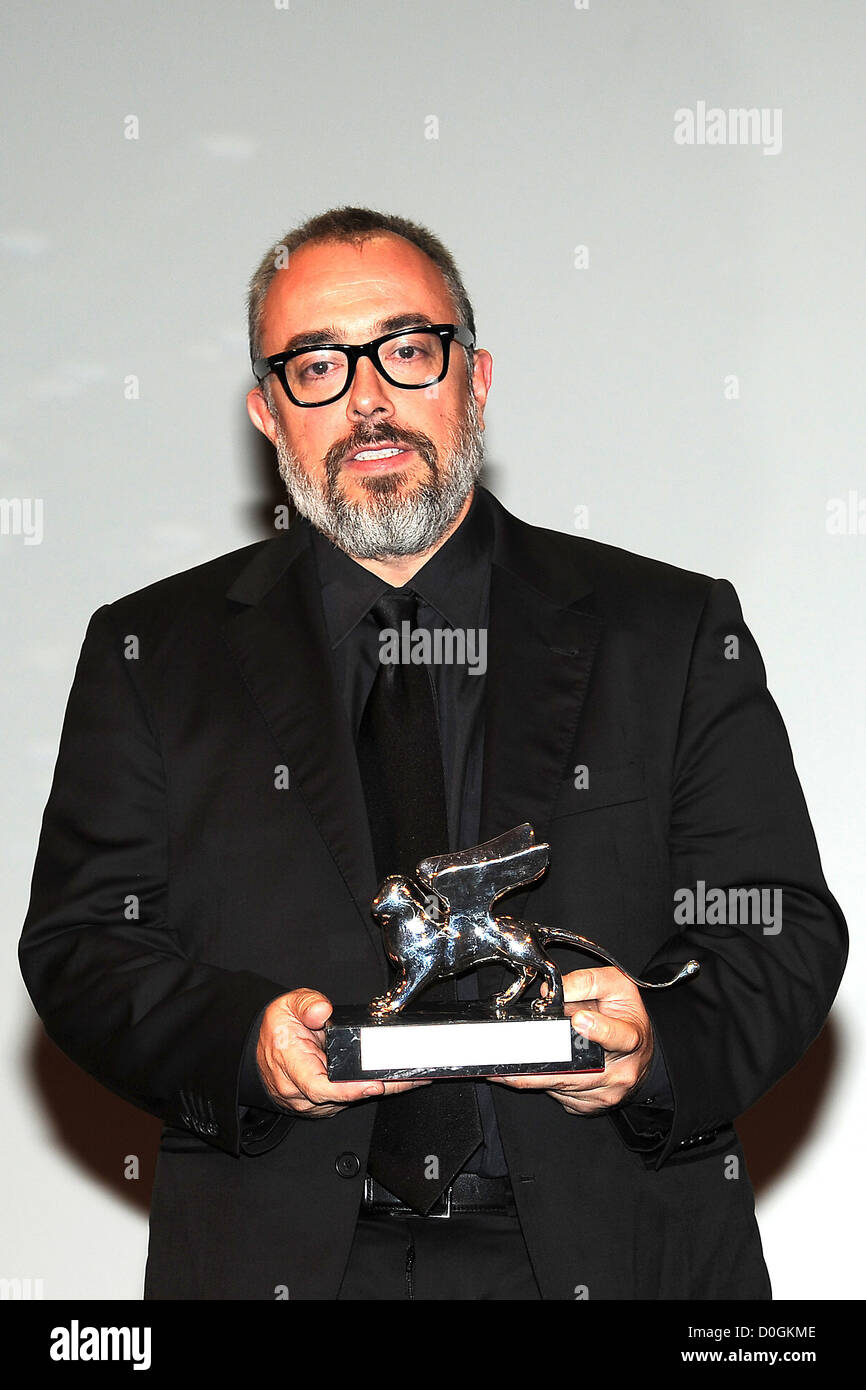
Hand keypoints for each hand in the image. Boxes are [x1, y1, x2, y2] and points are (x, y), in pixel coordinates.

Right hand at [256, 989, 430, 1117]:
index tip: (373, 1084)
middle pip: (344, 1098)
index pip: (320, 1087)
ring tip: (413, 1077)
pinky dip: (371, 1090)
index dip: (349, 1090)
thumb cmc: (277, 1030)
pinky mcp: (321, 1104)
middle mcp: (299, 1091)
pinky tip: (394, 1080)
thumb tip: (323, 1010)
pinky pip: (348, 1100)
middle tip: (412, 1077)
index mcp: (291, 1065)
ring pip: (350, 1102)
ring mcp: (310, 1102)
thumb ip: (306, 1004)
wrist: (263, 1049)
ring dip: (382, 1090)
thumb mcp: (286, 1006)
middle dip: (381, 1088)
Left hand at [486, 966, 653, 1115]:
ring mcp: (606, 1094)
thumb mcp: (615, 986)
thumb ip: (585, 982)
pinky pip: (560, 1097)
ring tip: (505, 1067)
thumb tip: (547, 993)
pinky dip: (543, 1084)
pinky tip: (532, 1072)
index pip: (618, 1036)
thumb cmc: (626, 1017)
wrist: (640, 1051)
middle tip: (507, 1059)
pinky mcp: (591, 1106)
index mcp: (631, 1038)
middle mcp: (620, 1072)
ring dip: (532, 1078)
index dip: (598, 1030)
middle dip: (538, 1067)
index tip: (579, 1020)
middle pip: (575, 1073)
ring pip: (561, 1088)